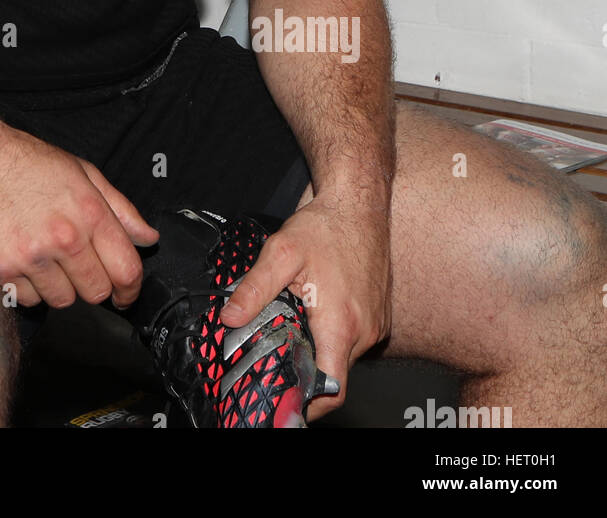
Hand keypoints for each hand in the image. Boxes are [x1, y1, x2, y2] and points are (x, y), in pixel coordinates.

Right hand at [0, 124, 159, 309]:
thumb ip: (120, 208)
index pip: (126, 270)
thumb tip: (147, 238)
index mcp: (88, 211)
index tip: (125, 293)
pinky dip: (29, 288)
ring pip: (63, 301)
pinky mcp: (2, 269)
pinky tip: (23, 260)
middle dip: (93, 283)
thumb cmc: (26, 161)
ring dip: (59, 286)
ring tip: (46, 256)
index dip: (131, 288)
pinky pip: (28, 301)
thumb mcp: (82, 172)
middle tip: (78, 264)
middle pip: (96, 293)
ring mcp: (31, 256)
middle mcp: (63, 237)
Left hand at [217, 191, 391, 420]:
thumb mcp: (281, 253)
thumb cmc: (326, 226)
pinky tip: (312, 313)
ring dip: (318, 348)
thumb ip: (254, 289)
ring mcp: (374, 323)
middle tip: (275, 359)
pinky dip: (331, 334)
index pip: (332, 390)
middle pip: (333, 373)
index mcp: (342, 325)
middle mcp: (364, 331)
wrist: (358, 203)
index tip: (285, 403)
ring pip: (342, 354)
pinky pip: (353, 338)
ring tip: (292, 328)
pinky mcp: (377, 314)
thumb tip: (230, 318)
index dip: (308, 403)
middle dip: (305, 371)